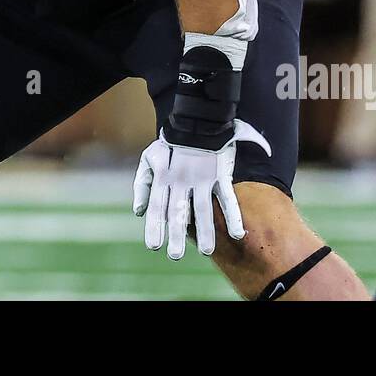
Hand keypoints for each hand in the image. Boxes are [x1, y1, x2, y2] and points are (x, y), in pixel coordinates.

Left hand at [132, 119, 264, 259]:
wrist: (195, 120)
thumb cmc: (169, 143)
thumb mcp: (148, 158)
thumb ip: (142, 185)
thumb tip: (138, 212)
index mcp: (163, 177)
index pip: (158, 206)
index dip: (155, 226)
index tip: (153, 246)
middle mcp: (182, 180)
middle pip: (180, 212)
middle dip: (177, 235)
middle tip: (175, 256)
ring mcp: (202, 178)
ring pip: (204, 209)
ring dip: (206, 232)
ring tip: (206, 252)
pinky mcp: (220, 174)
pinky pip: (228, 198)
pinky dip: (233, 216)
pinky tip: (237, 234)